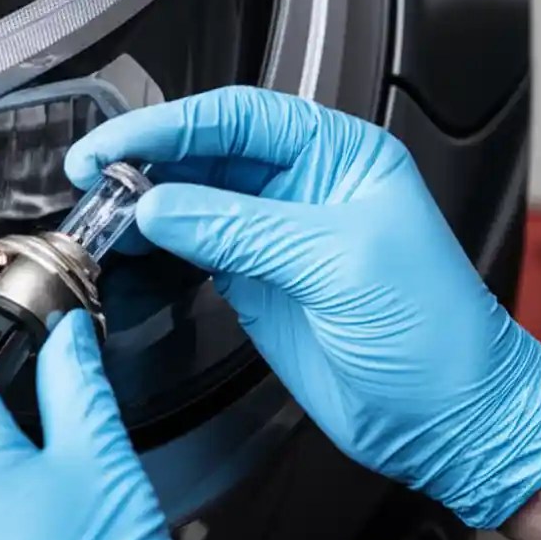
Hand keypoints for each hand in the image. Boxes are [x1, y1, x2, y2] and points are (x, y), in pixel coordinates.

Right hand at [65, 87, 540, 528]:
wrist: (449, 421)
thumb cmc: (436, 336)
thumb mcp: (339, 265)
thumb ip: (243, 229)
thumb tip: (161, 206)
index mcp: (341, 155)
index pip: (240, 117)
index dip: (170, 125)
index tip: (116, 144)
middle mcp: (304, 186)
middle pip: (208, 150)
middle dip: (146, 156)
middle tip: (91, 172)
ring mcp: (275, 234)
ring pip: (192, 196)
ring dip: (144, 199)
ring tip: (99, 206)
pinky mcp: (255, 281)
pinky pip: (193, 246)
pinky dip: (156, 242)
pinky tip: (129, 240)